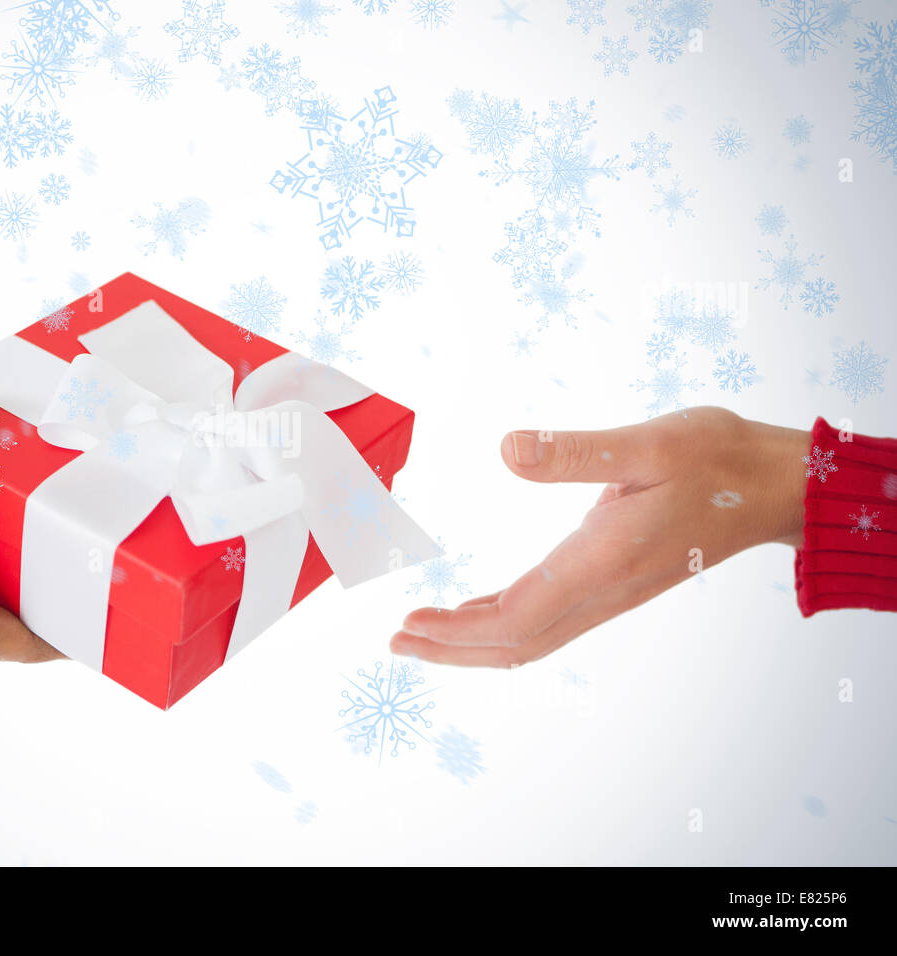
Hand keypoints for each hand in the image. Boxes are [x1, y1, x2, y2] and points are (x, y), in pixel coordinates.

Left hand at [392, 407, 810, 666]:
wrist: (777, 486)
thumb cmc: (718, 459)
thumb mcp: (648, 442)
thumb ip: (573, 451)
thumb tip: (504, 450)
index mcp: (603, 562)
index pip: (515, 616)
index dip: (456, 629)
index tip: (409, 624)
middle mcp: (604, 590)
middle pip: (515, 643)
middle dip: (451, 648)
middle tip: (396, 640)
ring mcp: (611, 593)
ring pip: (532, 638)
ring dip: (474, 642)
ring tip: (424, 633)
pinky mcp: (616, 583)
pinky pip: (550, 620)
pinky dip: (505, 624)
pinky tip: (481, 611)